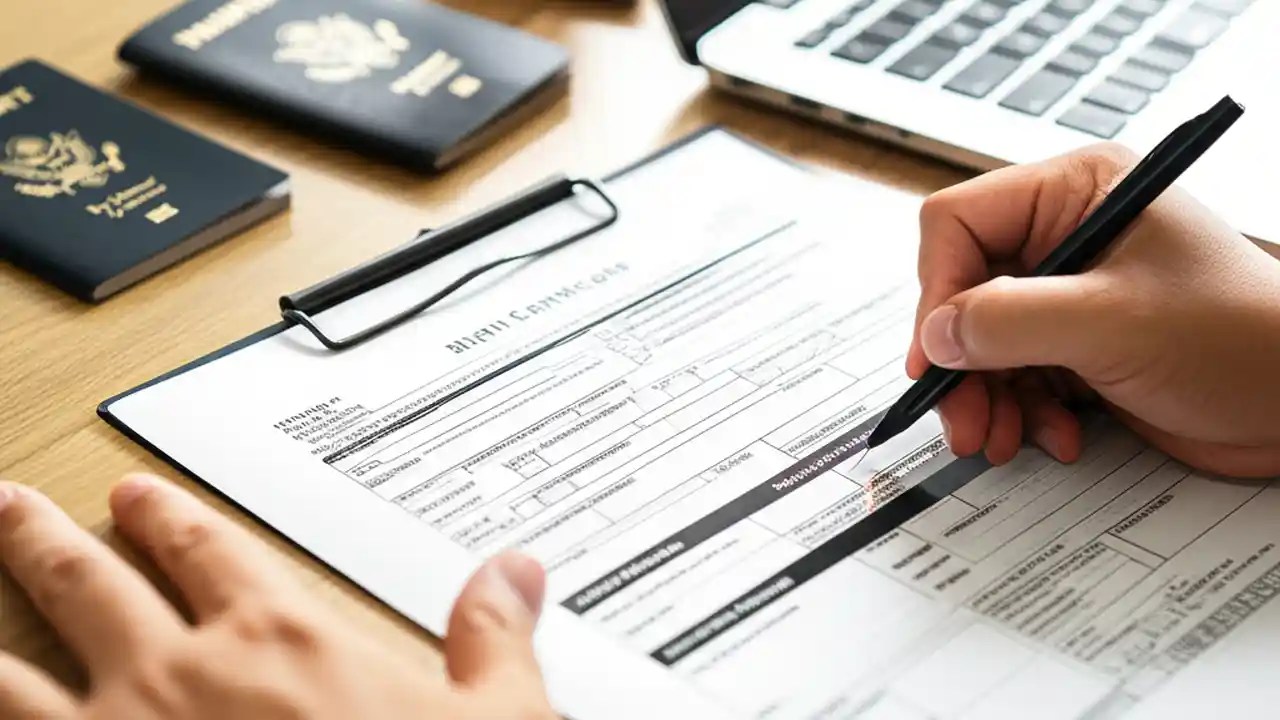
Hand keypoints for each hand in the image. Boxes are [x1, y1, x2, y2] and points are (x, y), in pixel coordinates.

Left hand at [0, 475, 555, 718]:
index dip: (166, 517)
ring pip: (16, 668)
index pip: (206, 550)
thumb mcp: (498, 718)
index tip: (136, 497)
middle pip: (92, 584)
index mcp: (280, 639)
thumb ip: (492, 638)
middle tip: (11, 509)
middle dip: (43, 541)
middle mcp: (181, 676)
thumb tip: (513, 574)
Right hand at [907, 143, 1279, 477]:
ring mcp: (1069, 292)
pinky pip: (1013, 373)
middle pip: (962, 289)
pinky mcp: (1076, 342)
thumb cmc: (1244, 339)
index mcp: (1076, 192)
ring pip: (981, 340)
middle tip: (963, 416)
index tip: (937, 353)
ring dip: (986, 396)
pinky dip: (1020, 411)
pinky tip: (1051, 434)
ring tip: (999, 438)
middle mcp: (1065, 234)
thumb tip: (937, 333)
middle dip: (962, 361)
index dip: (939, 289)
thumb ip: (1012, 322)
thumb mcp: (1115, 323)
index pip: (960, 222)